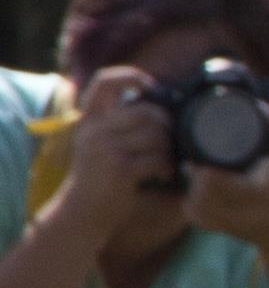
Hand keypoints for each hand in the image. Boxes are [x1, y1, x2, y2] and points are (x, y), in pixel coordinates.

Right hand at [46, 73, 178, 245]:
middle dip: (167, 126)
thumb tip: (159, 101)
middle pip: (147, 111)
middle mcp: (94, 130)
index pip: (105, 80)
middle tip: (170, 141)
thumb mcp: (98, 142)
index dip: (131, 75)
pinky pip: (158, 159)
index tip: (150, 86)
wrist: (80, 212)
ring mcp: (106, 149)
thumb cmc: (98, 176)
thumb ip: (117, 122)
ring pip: (156, 136)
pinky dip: (167, 167)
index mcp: (89, 119)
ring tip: (166, 161)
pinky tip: (163, 175)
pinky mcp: (120, 170)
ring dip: (169, 150)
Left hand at [175, 108, 268, 254]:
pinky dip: (193, 208)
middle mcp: (251, 207)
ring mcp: (238, 223)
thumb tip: (267, 107)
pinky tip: (195, 199)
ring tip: (195, 178)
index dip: (202, 169)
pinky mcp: (228, 233)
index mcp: (265, 186)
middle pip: (204, 192)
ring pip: (199, 206)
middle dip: (195, 178)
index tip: (198, 158)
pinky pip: (201, 220)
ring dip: (192, 192)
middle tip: (192, 165)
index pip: (218, 180)